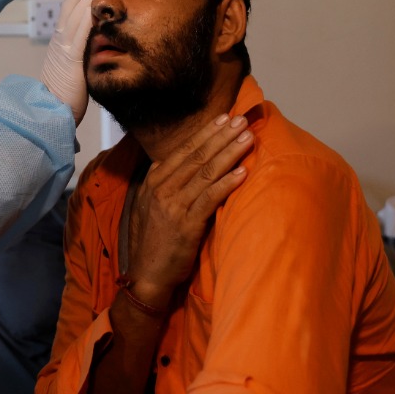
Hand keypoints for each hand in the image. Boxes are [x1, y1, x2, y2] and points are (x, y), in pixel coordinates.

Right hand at [39, 0, 104, 124]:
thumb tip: (93, 44)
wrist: (51, 113)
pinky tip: (95, 5)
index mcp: (61, 43)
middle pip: (70, 6)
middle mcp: (59, 41)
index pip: (69, 12)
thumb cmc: (65, 96)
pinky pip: (78, 34)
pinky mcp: (69, 59)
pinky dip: (86, 17)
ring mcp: (62, 48)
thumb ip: (81, 54)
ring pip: (73, 14)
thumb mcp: (75, 69)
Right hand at [124, 115, 253, 305]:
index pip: (184, 150)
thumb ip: (165, 182)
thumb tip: (180, 162)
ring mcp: (173, 205)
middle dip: (221, 136)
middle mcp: (162, 188)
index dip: (206, 132)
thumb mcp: (152, 205)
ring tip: (247, 139)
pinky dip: (226, 183)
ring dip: (229, 153)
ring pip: (205, 172)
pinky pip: (209, 198)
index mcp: (154, 181)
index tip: (224, 118)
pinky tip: (242, 172)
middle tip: (241, 120)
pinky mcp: (186, 225)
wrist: (148, 275)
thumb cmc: (155, 241)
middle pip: (197, 156)